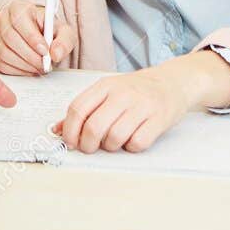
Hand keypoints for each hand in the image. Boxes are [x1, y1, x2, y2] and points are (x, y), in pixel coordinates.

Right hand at [0, 0, 76, 74]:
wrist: (40, 37)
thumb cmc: (48, 31)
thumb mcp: (63, 32)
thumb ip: (64, 41)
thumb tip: (56, 54)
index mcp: (19, 7)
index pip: (19, 20)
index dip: (32, 37)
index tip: (45, 50)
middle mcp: (3, 18)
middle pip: (10, 38)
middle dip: (30, 55)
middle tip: (44, 64)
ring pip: (4, 53)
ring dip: (24, 65)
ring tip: (39, 67)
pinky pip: (0, 64)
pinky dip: (17, 70)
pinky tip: (29, 69)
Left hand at [54, 66, 190, 152]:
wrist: (172, 82)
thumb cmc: (136, 90)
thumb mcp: (108, 91)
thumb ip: (84, 109)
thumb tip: (58, 130)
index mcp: (105, 85)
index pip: (78, 109)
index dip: (70, 131)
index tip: (70, 142)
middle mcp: (123, 93)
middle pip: (94, 127)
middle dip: (88, 145)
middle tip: (91, 147)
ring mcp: (142, 106)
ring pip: (115, 137)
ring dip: (111, 146)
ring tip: (115, 140)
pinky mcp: (158, 119)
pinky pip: (137, 143)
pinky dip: (131, 147)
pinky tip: (133, 138)